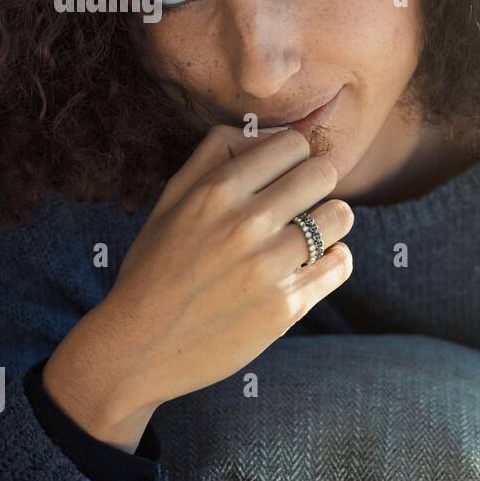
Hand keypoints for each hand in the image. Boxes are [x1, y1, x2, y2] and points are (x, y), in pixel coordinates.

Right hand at [43, 124, 353, 448]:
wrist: (139, 348)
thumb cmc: (156, 268)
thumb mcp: (171, 200)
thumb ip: (216, 154)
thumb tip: (268, 132)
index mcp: (216, 192)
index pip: (294, 143)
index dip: (295, 156)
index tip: (286, 174)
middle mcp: (245, 225)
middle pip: (324, 173)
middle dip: (317, 184)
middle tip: (301, 202)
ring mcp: (269, 268)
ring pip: (340, 216)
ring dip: (330, 222)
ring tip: (307, 235)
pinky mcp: (286, 307)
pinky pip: (340, 263)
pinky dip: (334, 260)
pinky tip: (312, 264)